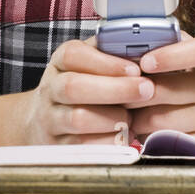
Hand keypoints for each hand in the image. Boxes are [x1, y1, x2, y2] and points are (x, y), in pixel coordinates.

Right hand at [18, 36, 152, 146]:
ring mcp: (51, 119)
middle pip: (74, 87)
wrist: (47, 119)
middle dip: (115, 89)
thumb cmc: (83, 85)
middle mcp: (51, 89)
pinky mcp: (57, 145)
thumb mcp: (92, 62)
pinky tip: (122, 136)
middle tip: (147, 89)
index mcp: (60, 62)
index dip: (105, 62)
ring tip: (132, 117)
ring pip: (78, 118)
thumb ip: (114, 53)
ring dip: (112, 118)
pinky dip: (107, 142)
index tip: (135, 68)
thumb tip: (148, 47)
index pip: (73, 55)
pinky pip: (83, 146)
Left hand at [125, 30, 194, 157]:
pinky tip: (149, 137)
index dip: (172, 55)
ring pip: (163, 121)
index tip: (145, 62)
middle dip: (135, 94)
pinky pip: (171, 144)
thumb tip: (137, 39)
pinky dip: (153, 141)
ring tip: (132, 118)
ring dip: (139, 120)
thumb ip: (178, 49)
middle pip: (168, 91)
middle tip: (119, 95)